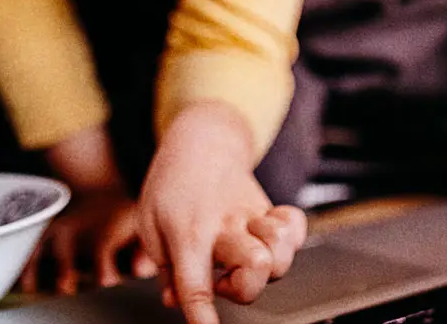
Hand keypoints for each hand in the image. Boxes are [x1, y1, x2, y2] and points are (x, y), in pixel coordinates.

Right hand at [21, 187, 156, 295]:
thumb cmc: (122, 220)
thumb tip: (140, 270)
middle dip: (65, 266)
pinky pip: (29, 252)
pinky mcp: (44, 238)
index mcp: (104, 231)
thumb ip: (142, 251)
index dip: (104, 265)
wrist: (99, 194)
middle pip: (67, 248)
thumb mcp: (139, 226)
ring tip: (31, 286)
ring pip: (43, 248)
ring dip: (37, 266)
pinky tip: (23, 285)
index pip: (102, 247)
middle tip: (65, 284)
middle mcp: (77, 231)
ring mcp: (57, 235)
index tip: (106, 280)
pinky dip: (24, 267)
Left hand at [136, 103, 307, 323]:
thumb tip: (175, 302)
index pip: (196, 286)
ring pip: (282, 252)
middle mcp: (225, 226)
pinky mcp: (269, 209)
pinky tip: (267, 237)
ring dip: (269, 266)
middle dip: (245, 289)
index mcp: (189, 234)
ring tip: (244, 258)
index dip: (203, 318)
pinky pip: (296, 226)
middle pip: (256, 269)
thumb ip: (164, 268)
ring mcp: (251, 216)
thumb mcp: (149, 224)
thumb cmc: (172, 184)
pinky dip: (291, 237)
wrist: (202, 141)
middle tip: (223, 278)